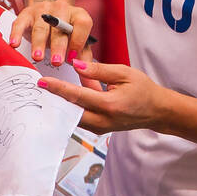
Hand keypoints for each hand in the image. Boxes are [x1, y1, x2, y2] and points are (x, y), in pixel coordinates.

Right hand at [10, 0, 92, 68]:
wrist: (50, 15)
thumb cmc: (67, 34)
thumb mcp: (79, 45)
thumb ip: (86, 63)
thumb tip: (94, 88)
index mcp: (79, 15)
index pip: (82, 24)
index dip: (78, 41)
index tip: (72, 59)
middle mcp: (62, 9)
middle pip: (60, 28)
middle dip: (58, 46)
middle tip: (57, 62)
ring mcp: (43, 10)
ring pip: (41, 27)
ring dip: (39, 43)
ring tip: (37, 57)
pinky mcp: (26, 13)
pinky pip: (20, 23)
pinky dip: (16, 33)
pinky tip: (14, 44)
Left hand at [38, 61, 166, 133]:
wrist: (157, 110)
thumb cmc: (143, 89)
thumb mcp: (124, 73)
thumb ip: (98, 70)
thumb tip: (75, 65)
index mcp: (110, 105)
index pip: (77, 95)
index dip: (58, 88)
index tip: (42, 81)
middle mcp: (103, 121)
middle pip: (70, 111)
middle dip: (54, 99)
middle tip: (39, 87)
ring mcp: (101, 129)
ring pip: (74, 118)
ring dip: (62, 105)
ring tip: (48, 91)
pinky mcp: (99, 130)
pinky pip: (80, 120)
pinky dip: (72, 109)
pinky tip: (65, 98)